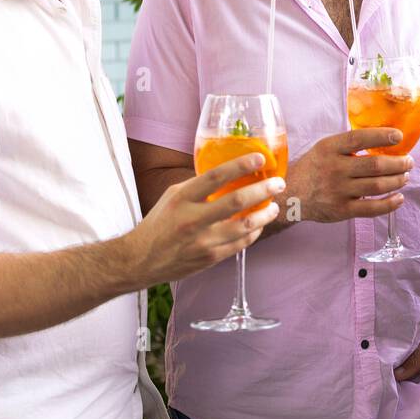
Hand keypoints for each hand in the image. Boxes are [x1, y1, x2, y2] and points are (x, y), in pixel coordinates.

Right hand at [126, 153, 282, 283]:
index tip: (260, 159)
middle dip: (263, 190)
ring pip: (244, 225)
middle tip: (278, 183)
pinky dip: (254, 232)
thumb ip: (198, 187)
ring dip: (264, 214)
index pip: (215, 176)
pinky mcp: (210, 258)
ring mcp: (203, 241)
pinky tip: (260, 224)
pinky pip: (241, 243)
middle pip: (236, 201)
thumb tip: (228, 174)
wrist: (141, 260)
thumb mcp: (173, 196)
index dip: (240, 165)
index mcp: (182, 198)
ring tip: (274, 206)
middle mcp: (192, 219)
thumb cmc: (159, 223)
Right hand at [280, 128, 412, 223]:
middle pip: (375, 165)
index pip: (359, 138)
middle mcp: (334, 168)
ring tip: (405, 177)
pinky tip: (399, 198)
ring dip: (397, 180)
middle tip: (408, 161)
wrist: (291, 195)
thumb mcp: (324, 148)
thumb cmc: (314, 168)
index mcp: (330, 148)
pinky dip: (389, 204)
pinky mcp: (341, 210)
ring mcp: (338, 191)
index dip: (381, 136)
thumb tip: (384, 138)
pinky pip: (371, 208)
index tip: (399, 136)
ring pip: (377, 186)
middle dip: (398, 163)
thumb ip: (348, 144)